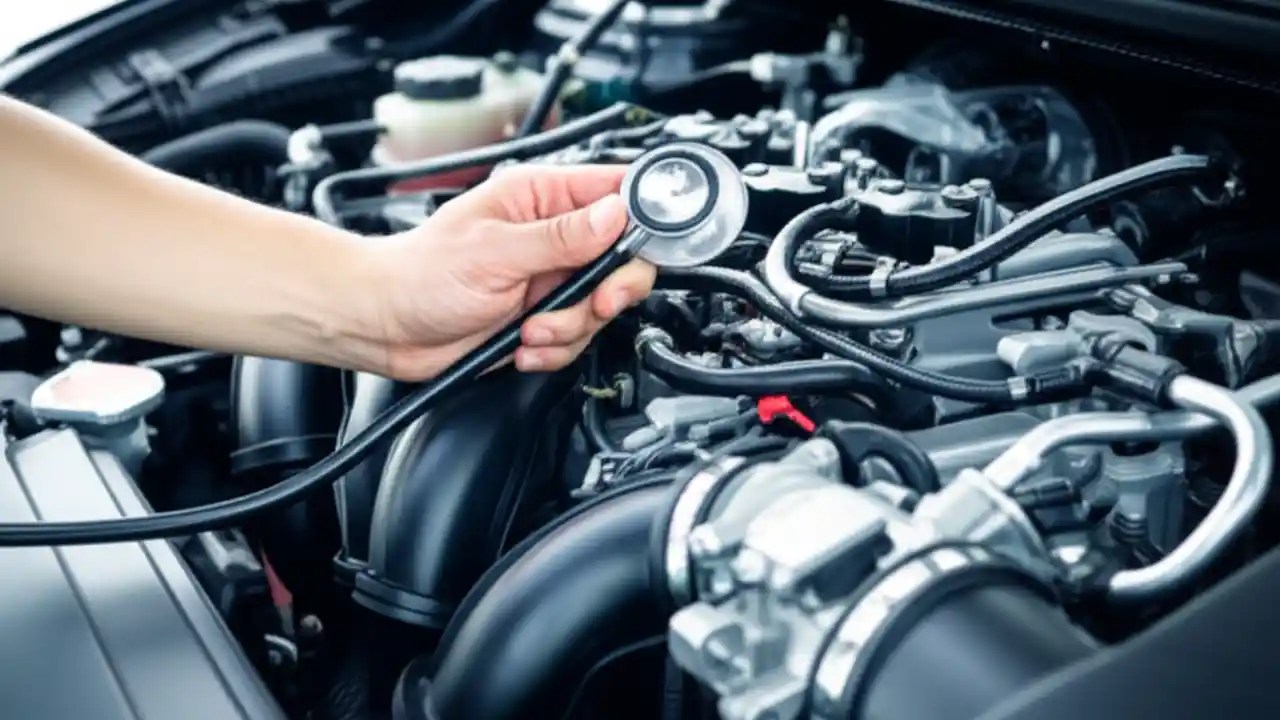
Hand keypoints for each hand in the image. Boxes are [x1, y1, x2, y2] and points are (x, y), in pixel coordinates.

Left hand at [366, 164, 654, 380]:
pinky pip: (577, 336)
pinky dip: (554, 348)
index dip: (640, 216)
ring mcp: (549, 277)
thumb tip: (614, 214)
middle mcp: (552, 234)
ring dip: (571, 326)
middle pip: (622, 257)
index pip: (614, 190)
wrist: (386, 326)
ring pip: (601, 304)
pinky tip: (522, 344)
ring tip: (530, 329)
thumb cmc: (420, 274)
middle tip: (593, 303)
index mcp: (540, 197)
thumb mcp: (495, 252)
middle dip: (609, 290)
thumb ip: (560, 237)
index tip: (637, 248)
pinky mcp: (543, 315)